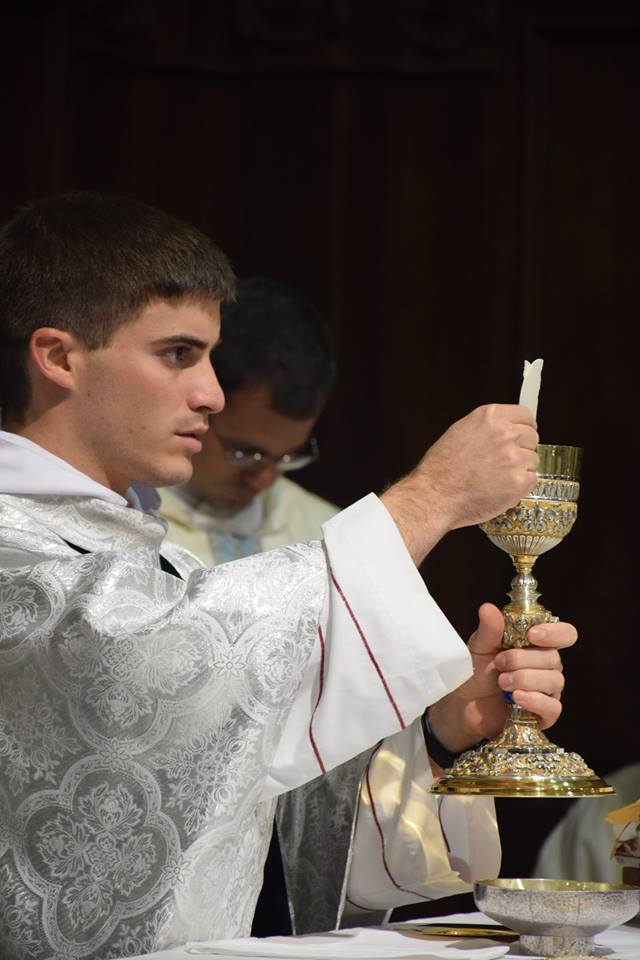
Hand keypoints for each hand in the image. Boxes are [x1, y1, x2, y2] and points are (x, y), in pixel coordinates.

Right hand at [381, 404, 538, 564]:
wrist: (435, 496)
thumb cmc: (441, 469)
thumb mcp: (460, 432)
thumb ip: (486, 427)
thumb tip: (504, 428)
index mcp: (490, 418)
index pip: (525, 415)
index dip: (524, 427)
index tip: (523, 434)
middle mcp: (504, 434)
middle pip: (532, 436)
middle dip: (522, 448)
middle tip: (505, 460)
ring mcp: (514, 458)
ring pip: (533, 459)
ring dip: (520, 468)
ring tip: (497, 476)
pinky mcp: (520, 481)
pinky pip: (532, 479)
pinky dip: (520, 485)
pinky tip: (501, 487)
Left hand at [427, 602, 576, 753]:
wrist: (465, 703)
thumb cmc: (477, 672)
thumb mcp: (479, 647)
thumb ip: (488, 630)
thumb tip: (488, 608)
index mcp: (537, 645)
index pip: (565, 634)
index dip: (555, 633)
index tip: (532, 635)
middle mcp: (547, 666)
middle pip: (554, 658)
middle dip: (522, 659)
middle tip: (499, 663)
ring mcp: (548, 690)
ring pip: (554, 681)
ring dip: (525, 679)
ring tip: (502, 682)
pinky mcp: (544, 714)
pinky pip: (552, 707)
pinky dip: (534, 700)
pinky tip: (516, 697)